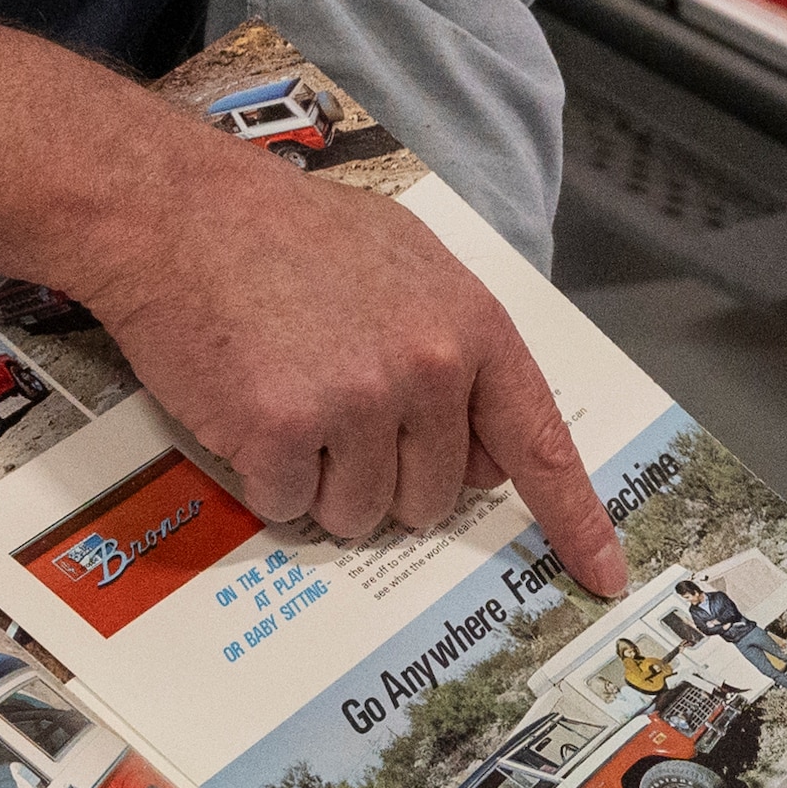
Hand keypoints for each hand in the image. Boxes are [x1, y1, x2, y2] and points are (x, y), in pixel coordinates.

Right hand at [79, 144, 607, 564]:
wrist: (183, 212)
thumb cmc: (288, 235)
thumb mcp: (408, 264)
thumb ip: (457, 347)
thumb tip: (485, 440)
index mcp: (472, 328)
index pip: (539, 445)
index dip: (573, 520)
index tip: (603, 574)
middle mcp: (429, 368)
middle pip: (433, 496)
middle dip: (386, 476)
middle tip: (336, 409)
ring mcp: (358, 402)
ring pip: (362, 512)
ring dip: (323, 482)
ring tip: (289, 399)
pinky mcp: (284, 431)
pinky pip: (290, 505)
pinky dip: (266, 478)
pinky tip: (249, 411)